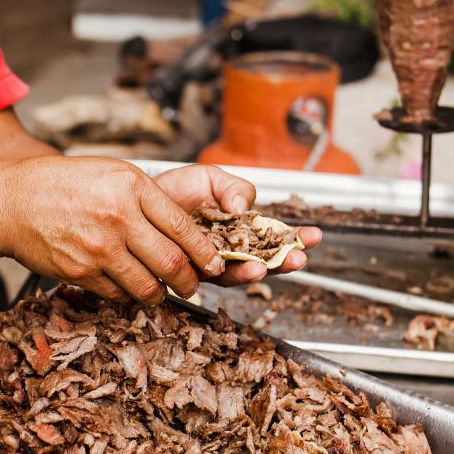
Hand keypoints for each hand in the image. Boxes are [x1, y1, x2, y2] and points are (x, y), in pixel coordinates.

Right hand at [0, 156, 226, 303]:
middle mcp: (118, 217)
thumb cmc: (64, 184)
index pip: (184, 228)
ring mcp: (98, 248)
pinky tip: (127, 286)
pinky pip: (117, 294)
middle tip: (193, 285)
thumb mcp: (113, 174)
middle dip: (190, 282)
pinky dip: (127, 295)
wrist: (11, 202)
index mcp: (132, 187)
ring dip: (160, 294)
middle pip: (172, 263)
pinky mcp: (79, 272)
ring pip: (147, 287)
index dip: (206, 253)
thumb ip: (148, 199)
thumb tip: (184, 230)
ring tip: (161, 290)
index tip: (215, 264)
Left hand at [152, 163, 321, 286]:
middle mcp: (229, 250)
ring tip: (263, 266)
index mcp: (241, 228)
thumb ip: (233, 187)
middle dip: (282, 260)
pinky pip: (208, 275)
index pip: (273, 235)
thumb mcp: (210, 178)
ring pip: (237, 272)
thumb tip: (244, 205)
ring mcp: (210, 263)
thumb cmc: (176, 190)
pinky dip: (223, 271)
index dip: (294, 237)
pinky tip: (231, 266)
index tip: (314, 236)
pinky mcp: (190, 271)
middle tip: (298, 257)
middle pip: (262, 259)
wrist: (138, 201)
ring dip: (254, 271)